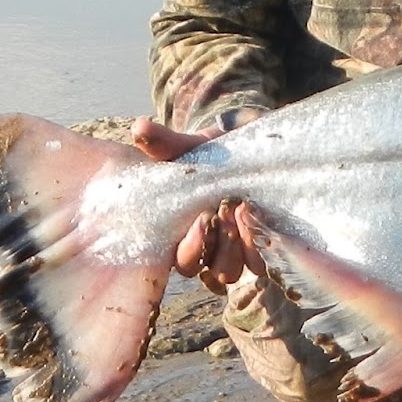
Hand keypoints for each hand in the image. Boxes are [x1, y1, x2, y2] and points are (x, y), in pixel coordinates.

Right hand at [131, 113, 265, 287]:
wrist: (244, 148)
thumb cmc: (208, 152)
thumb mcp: (187, 146)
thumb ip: (164, 143)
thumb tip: (139, 129)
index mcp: (179, 234)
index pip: (179, 260)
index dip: (191, 247)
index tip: (203, 217)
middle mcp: (206, 248)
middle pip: (208, 273)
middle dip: (220, 247)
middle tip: (228, 212)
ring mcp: (233, 248)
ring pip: (233, 271)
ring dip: (241, 248)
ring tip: (245, 210)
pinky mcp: (259, 242)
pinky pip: (261, 261)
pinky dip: (262, 242)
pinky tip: (263, 215)